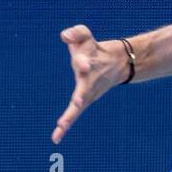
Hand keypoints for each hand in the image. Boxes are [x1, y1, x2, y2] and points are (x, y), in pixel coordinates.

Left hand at [52, 25, 127, 143]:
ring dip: (71, 115)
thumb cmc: (94, 50)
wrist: (116, 65)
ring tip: (61, 126)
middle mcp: (90, 80)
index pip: (85, 61)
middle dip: (81, 94)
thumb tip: (64, 35)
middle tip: (78, 101)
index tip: (84, 66)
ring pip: (79, 106)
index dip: (84, 63)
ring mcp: (88, 92)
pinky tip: (55, 138)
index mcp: (90, 62)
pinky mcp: (84, 101)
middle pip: (84, 87)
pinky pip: (73, 114)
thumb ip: (76, 33)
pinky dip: (65, 126)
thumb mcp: (86, 37)